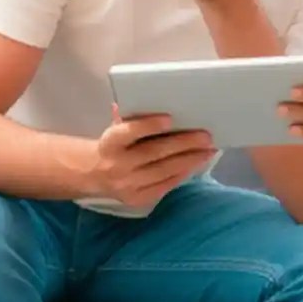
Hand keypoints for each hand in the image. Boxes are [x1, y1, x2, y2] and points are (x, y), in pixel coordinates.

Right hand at [87, 104, 216, 207]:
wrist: (94, 173)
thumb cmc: (114, 143)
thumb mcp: (117, 127)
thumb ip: (133, 117)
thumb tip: (159, 102)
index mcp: (110, 141)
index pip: (130, 132)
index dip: (149, 125)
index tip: (170, 118)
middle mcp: (117, 164)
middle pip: (154, 152)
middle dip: (183, 143)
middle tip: (206, 136)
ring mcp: (127, 185)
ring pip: (164, 171)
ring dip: (190, 160)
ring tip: (209, 150)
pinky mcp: (137, 199)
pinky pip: (164, 185)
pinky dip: (183, 174)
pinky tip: (196, 164)